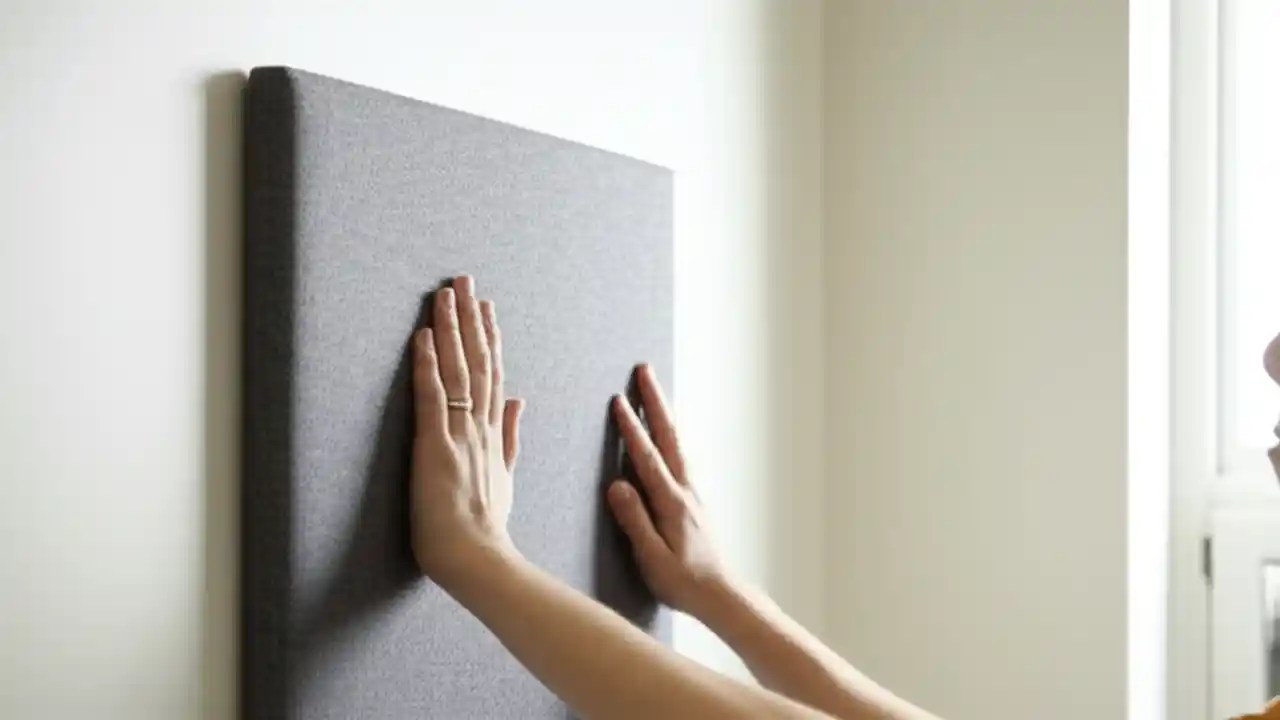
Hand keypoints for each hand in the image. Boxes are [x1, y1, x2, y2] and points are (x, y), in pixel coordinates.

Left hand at [410, 275, 524, 584]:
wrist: (479, 559)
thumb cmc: (485, 527)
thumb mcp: (505, 476)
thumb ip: (511, 436)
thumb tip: (519, 401)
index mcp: (493, 433)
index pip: (492, 374)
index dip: (489, 337)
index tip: (486, 306)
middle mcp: (479, 426)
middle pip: (478, 361)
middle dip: (470, 318)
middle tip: (464, 280)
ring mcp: (459, 434)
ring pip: (459, 370)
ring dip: (452, 329)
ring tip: (447, 293)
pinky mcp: (435, 446)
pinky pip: (432, 397)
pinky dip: (429, 365)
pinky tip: (424, 336)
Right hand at [607, 365, 731, 616]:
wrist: (718, 593)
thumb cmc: (682, 581)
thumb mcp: (652, 557)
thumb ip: (634, 520)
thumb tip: (616, 485)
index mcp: (671, 503)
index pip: (647, 458)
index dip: (631, 429)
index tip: (618, 401)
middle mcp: (684, 490)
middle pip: (668, 436)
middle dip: (655, 401)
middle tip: (644, 370)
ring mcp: (691, 492)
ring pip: (676, 442)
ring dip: (664, 412)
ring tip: (651, 388)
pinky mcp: (692, 498)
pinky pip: (679, 455)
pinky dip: (670, 433)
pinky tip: (665, 430)